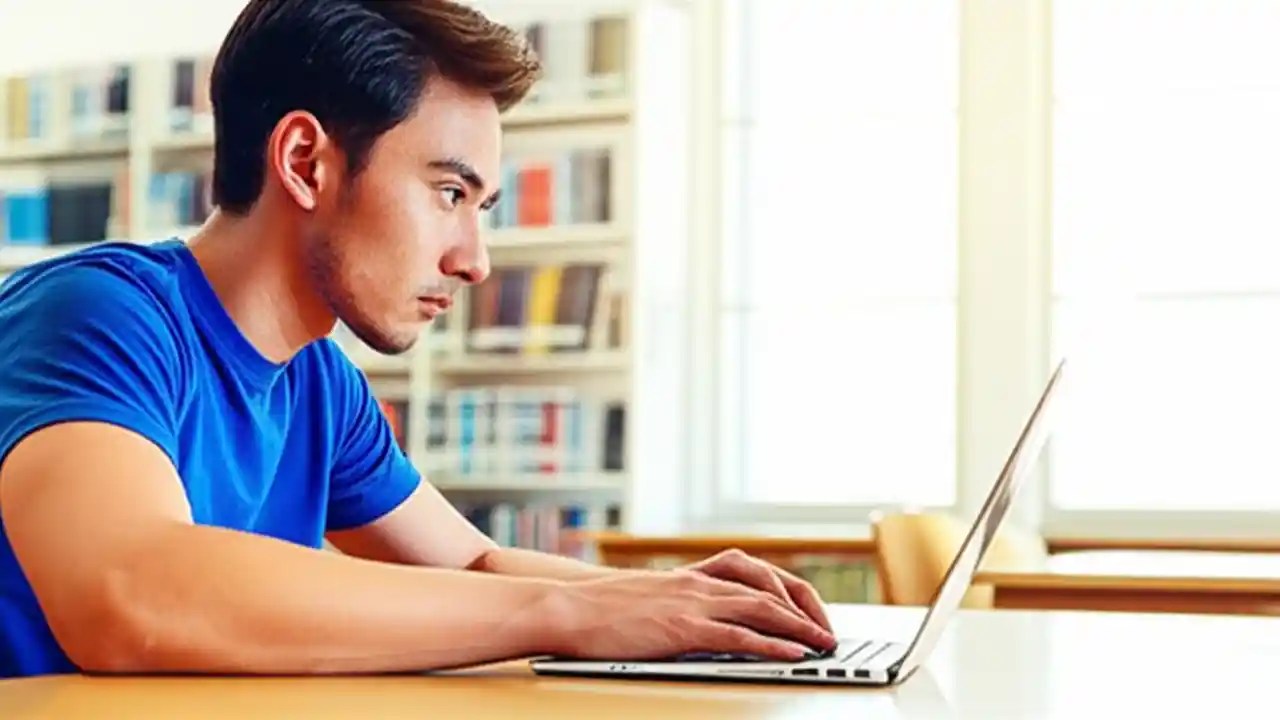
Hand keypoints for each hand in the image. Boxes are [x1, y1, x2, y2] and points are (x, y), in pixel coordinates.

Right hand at [548, 569, 837, 661]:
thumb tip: (713, 624)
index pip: (759, 573)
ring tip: (824, 644)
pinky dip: (771, 642)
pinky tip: (792, 654)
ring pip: (762, 606)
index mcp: (695, 575)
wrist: (569, 608)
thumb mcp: (653, 596)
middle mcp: (700, 583)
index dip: (792, 592)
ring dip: (800, 626)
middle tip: (828, 633)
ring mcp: (692, 603)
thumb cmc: (604, 609)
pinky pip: (738, 633)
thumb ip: (686, 603)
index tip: (812, 612)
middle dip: (807, 610)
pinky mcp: (682, 628)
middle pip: (771, 586)